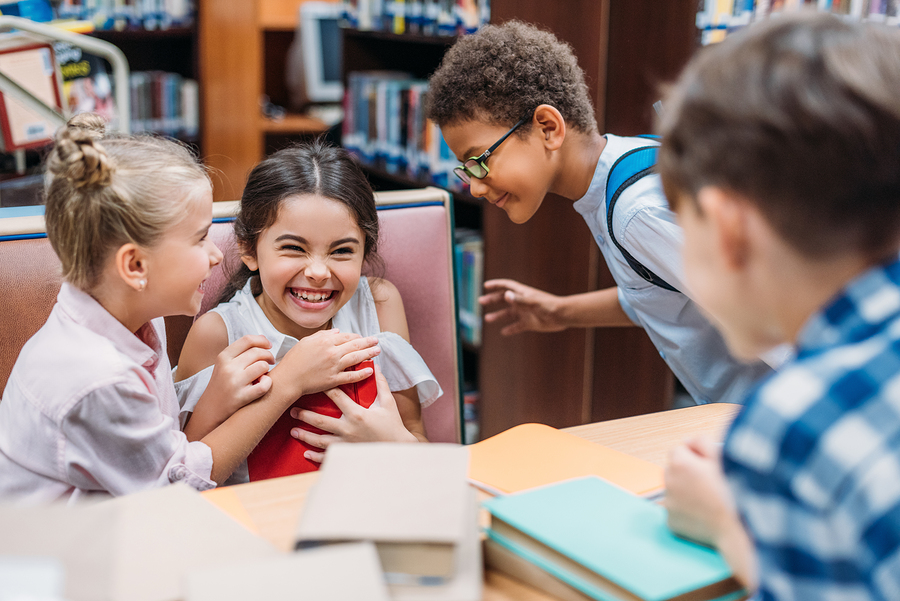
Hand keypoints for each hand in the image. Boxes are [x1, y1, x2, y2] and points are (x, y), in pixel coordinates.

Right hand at [186, 335, 274, 440]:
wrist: (209, 411)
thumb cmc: (221, 386)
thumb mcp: (224, 365)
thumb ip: (240, 353)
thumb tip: (263, 339)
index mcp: (223, 357)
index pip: (247, 340)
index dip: (262, 341)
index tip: (268, 345)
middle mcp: (228, 368)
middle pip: (257, 352)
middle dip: (268, 355)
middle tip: (270, 361)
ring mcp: (234, 383)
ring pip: (262, 366)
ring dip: (267, 369)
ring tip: (264, 374)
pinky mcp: (241, 397)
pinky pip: (264, 385)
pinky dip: (268, 383)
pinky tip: (264, 384)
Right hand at [273, 328, 379, 398]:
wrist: (288, 379)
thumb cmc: (294, 360)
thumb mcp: (306, 342)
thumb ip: (322, 335)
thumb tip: (337, 331)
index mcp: (325, 341)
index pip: (346, 336)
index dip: (356, 336)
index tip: (363, 337)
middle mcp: (332, 352)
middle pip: (354, 345)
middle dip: (367, 342)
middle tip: (376, 341)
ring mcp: (334, 366)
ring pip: (356, 358)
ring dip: (369, 354)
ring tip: (377, 351)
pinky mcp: (334, 380)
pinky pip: (351, 376)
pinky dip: (362, 373)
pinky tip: (371, 370)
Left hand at [290, 366, 416, 463]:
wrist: (398, 449)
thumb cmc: (393, 426)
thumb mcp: (388, 403)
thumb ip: (380, 385)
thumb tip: (376, 367)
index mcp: (357, 414)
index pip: (337, 397)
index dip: (325, 388)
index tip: (314, 382)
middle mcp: (348, 428)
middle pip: (321, 420)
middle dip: (305, 415)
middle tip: (293, 410)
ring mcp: (346, 443)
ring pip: (320, 439)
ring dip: (305, 435)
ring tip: (293, 431)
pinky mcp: (347, 454)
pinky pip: (328, 456)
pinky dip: (316, 455)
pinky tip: (306, 453)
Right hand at [479, 279, 565, 334]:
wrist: (563, 316)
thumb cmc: (549, 306)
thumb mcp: (532, 302)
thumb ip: (519, 300)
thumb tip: (506, 295)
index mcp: (522, 293)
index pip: (506, 286)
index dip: (496, 285)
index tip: (486, 286)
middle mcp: (522, 302)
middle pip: (504, 299)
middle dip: (492, 300)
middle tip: (481, 302)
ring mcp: (525, 312)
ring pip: (508, 314)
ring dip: (498, 316)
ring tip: (487, 319)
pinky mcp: (530, 323)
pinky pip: (517, 326)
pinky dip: (510, 329)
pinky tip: (503, 332)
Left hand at [664, 436, 738, 546]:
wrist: (739, 527)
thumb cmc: (734, 490)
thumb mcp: (722, 456)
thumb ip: (702, 442)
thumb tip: (688, 441)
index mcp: (679, 464)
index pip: (678, 450)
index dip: (695, 457)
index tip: (708, 466)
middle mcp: (669, 483)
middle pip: (673, 470)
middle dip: (687, 473)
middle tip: (709, 483)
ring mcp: (669, 505)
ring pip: (674, 490)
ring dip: (686, 491)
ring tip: (709, 499)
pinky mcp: (672, 523)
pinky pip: (676, 511)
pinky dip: (686, 511)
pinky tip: (703, 513)